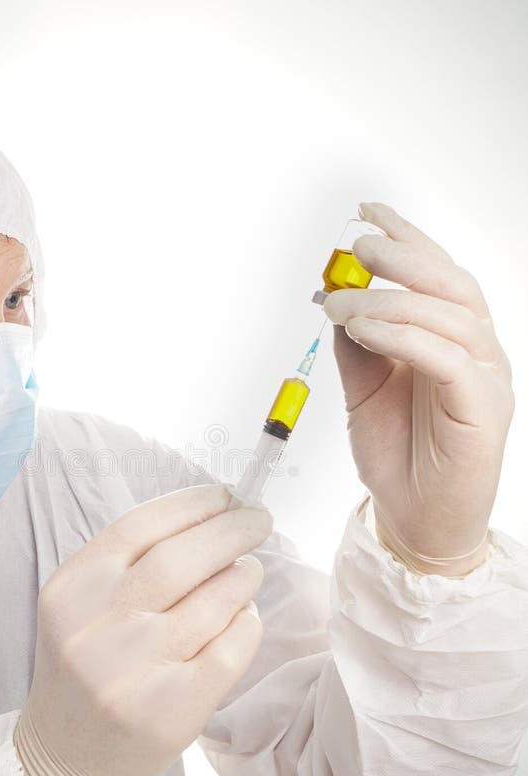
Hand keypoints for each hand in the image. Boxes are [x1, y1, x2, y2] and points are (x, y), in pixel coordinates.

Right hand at [14, 483, 271, 775]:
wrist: (67, 755)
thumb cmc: (87, 664)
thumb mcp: (84, 603)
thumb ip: (133, 562)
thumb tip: (213, 517)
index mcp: (73, 589)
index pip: (140, 526)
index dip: (192, 503)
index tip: (227, 495)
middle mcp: (98, 628)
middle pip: (181, 558)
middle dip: (232, 529)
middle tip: (258, 520)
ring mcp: (134, 672)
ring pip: (213, 602)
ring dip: (243, 576)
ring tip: (248, 571)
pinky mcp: (171, 710)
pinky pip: (230, 649)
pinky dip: (247, 624)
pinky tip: (244, 617)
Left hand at [323, 202, 513, 576]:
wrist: (413, 518)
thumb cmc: (397, 455)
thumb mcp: (362, 391)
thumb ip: (357, 346)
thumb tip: (336, 297)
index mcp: (449, 339)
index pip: (435, 275)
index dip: (406, 238)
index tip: (368, 212)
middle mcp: (474, 350)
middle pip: (450, 283)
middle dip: (403, 257)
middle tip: (357, 248)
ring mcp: (484, 377)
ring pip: (448, 315)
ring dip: (389, 300)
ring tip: (343, 303)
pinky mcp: (483, 408)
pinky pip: (447, 358)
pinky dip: (403, 337)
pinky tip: (364, 330)